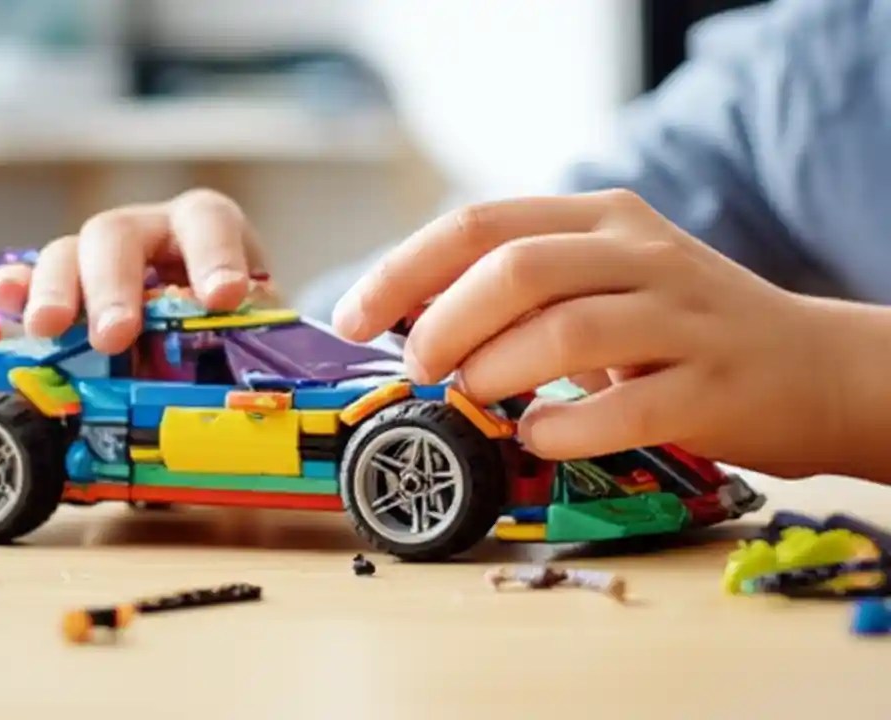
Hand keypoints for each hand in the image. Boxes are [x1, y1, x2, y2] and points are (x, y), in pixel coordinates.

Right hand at [0, 189, 266, 353]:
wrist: (208, 341)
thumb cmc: (232, 332)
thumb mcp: (250, 336)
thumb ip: (246, 349)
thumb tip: (242, 400)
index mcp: (202, 231)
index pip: (207, 221)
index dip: (213, 255)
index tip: (222, 297)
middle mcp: (145, 234)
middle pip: (118, 235)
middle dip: (114, 285)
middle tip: (114, 333)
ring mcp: (96, 258)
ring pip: (67, 253)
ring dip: (56, 291)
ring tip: (47, 328)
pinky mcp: (60, 289)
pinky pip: (27, 279)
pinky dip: (14, 289)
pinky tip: (4, 303)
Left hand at [330, 189, 857, 476]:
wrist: (813, 366)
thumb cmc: (678, 331)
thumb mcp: (601, 282)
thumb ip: (519, 291)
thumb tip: (408, 322)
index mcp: (598, 219)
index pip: (478, 225)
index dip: (402, 271)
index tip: (354, 318)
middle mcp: (639, 254)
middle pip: (514, 269)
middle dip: (443, 321)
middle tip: (419, 366)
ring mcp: (681, 315)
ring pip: (563, 329)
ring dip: (494, 370)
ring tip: (475, 397)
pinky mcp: (711, 384)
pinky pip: (621, 406)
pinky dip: (561, 427)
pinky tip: (539, 436)